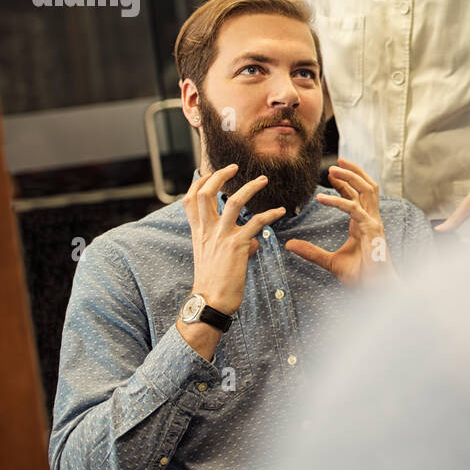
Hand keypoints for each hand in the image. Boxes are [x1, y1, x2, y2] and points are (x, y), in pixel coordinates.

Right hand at [182, 164, 286, 315]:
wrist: (210, 302)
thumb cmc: (214, 283)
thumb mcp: (215, 259)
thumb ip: (233, 244)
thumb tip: (253, 241)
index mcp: (198, 233)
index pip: (190, 200)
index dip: (198, 183)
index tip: (209, 173)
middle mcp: (207, 231)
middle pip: (206, 193)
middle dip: (219, 176)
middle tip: (235, 167)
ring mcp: (221, 237)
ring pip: (232, 202)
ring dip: (250, 188)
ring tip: (263, 180)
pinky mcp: (237, 246)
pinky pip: (255, 223)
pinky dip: (269, 214)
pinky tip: (280, 211)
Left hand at [286, 158, 395, 285]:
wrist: (376, 292)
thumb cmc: (360, 277)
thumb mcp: (330, 262)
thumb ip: (311, 252)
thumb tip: (289, 245)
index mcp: (364, 224)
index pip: (358, 196)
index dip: (346, 182)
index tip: (331, 174)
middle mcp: (371, 220)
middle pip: (368, 186)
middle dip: (353, 171)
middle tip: (336, 161)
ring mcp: (374, 224)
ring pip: (367, 190)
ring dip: (351, 177)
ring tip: (333, 170)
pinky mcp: (372, 231)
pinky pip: (355, 210)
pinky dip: (339, 201)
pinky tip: (322, 198)